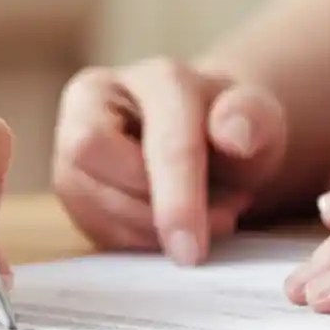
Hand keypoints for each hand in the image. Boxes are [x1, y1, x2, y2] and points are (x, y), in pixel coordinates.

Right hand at [53, 59, 286, 263]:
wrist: (206, 141)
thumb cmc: (230, 131)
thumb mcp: (259, 121)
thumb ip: (253, 120)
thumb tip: (235, 133)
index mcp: (155, 78)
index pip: (160, 140)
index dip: (177, 200)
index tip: (193, 251)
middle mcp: (98, 98)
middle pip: (88, 150)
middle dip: (144, 205)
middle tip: (206, 226)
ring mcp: (72, 138)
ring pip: (84, 195)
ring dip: (143, 228)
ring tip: (198, 224)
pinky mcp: (69, 179)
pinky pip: (87, 221)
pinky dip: (131, 238)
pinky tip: (165, 229)